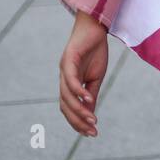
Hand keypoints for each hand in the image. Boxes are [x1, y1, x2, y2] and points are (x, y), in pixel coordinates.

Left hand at [59, 10, 107, 136]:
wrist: (94, 27)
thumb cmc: (95, 50)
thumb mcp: (96, 76)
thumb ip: (91, 93)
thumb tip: (90, 113)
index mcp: (69, 83)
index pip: (69, 108)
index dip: (78, 122)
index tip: (91, 133)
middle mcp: (63, 78)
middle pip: (65, 106)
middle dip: (77, 121)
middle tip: (92, 131)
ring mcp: (64, 69)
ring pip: (67, 96)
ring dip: (79, 109)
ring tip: (92, 119)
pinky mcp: (68, 59)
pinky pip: (71, 79)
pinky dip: (78, 90)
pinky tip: (88, 98)